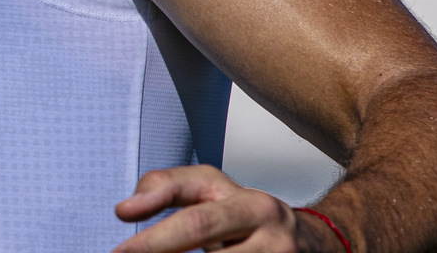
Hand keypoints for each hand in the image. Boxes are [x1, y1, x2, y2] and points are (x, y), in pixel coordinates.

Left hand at [112, 166, 341, 251]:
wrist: (317, 247)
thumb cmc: (248, 217)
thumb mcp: (213, 192)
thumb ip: (167, 188)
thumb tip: (125, 209)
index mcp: (248, 204)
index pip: (194, 211)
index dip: (154, 220)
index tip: (120, 227)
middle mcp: (268, 232)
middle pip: (203, 238)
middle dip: (159, 249)